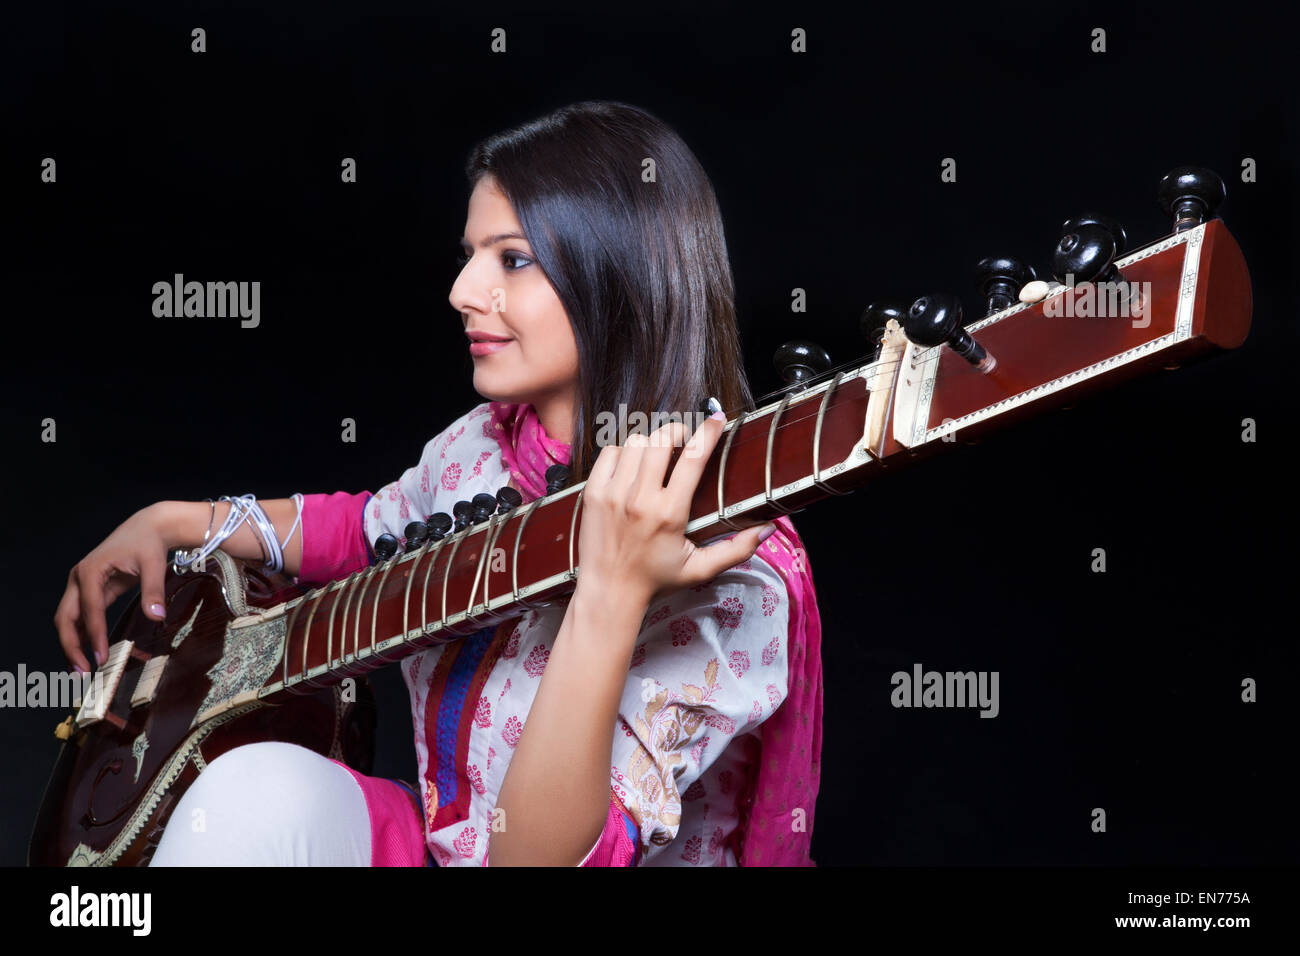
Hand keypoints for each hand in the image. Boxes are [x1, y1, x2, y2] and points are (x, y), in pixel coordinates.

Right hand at [53, 504, 171, 672]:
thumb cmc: (149, 543)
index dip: (95, 636)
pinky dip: (84, 634)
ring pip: (69, 618)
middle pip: (66, 617)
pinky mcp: (92, 589)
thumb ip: (154, 591)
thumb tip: (157, 616)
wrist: (149, 527)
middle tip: (82, 671)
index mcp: (90, 571)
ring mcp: (82, 584)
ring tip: (82, 668)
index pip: (90, 610)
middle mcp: (79, 578)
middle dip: (71, 645)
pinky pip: (83, 616)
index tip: (101, 658)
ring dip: (73, 643)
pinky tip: (91, 651)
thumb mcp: (154, 565)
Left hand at [574, 411, 774, 607]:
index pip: (693, 458)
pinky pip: (610, 452)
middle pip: (662, 439)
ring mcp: (613, 493)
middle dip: (678, 432)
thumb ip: (737, 549)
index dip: (708, 432)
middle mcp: (640, 499)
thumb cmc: (656, 580)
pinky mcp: (592, 493)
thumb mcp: (701, 570)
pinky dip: (624, 451)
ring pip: (636, 442)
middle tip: (684, 440)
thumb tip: (769, 528)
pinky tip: (632, 464)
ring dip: (651, 442)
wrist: (608, 592)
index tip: (717, 418)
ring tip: (658, 455)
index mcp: (669, 513)